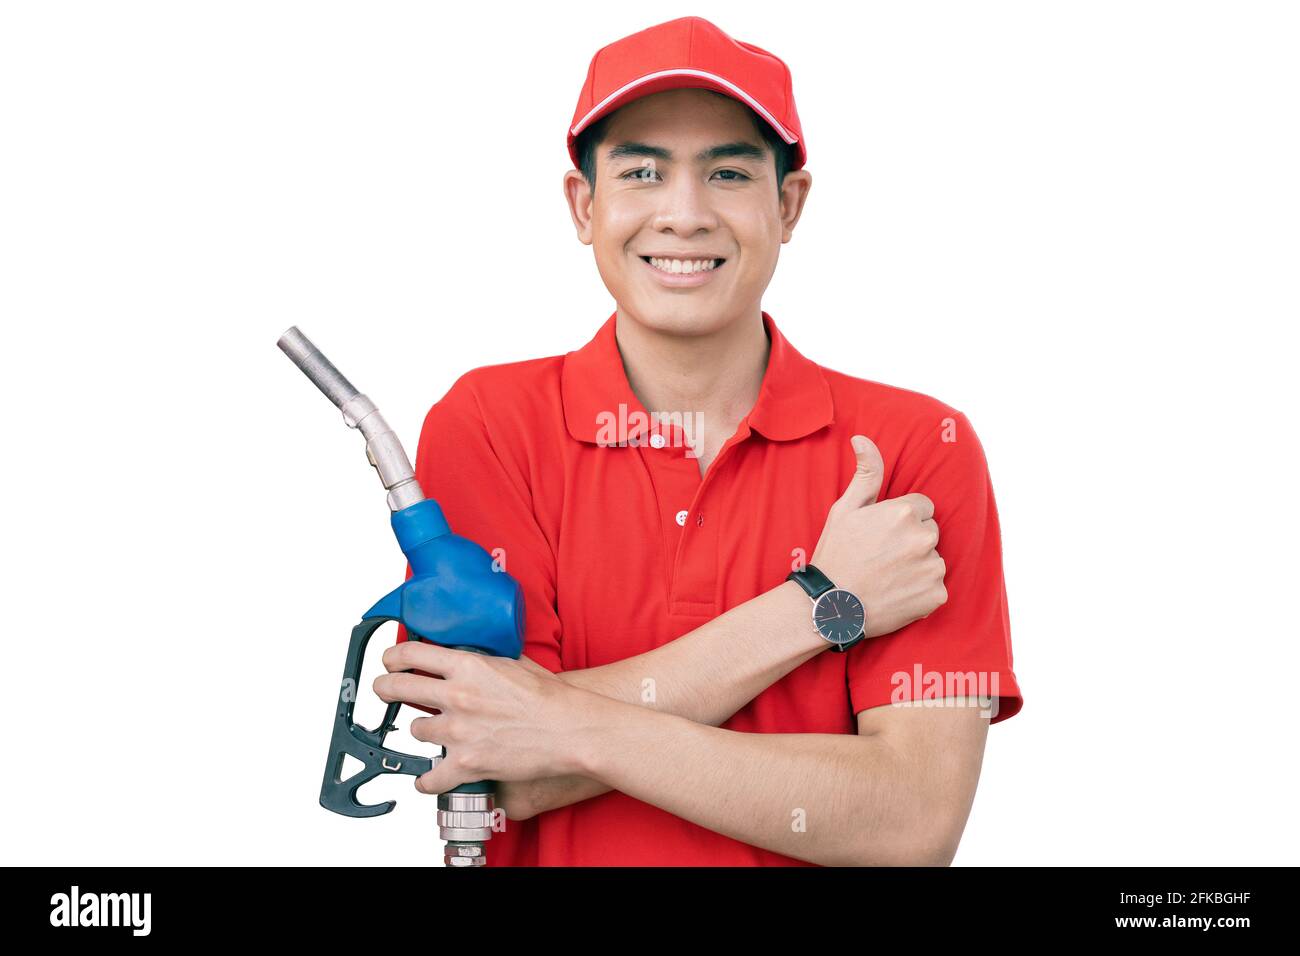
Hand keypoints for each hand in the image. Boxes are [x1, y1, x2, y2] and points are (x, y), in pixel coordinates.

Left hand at [373, 644, 600, 795]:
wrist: (568, 729)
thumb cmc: (549, 697)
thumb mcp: (513, 662)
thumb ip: (482, 660)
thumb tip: (467, 656)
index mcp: (468, 666)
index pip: (413, 654)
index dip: (393, 657)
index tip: (389, 661)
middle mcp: (457, 695)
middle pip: (399, 687)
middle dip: (386, 688)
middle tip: (385, 690)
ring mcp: (458, 731)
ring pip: (415, 729)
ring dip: (423, 730)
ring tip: (437, 732)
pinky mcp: (466, 763)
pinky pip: (430, 777)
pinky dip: (427, 780)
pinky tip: (429, 777)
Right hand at [809, 434, 946, 637]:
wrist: (831, 606)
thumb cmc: (836, 554)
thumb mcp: (845, 509)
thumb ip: (866, 473)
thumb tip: (863, 439)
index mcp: (905, 512)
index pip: (922, 507)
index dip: (900, 520)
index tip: (881, 536)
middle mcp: (924, 537)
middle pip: (929, 532)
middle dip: (912, 541)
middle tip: (882, 557)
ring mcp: (932, 568)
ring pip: (934, 559)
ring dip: (918, 566)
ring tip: (888, 577)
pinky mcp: (936, 595)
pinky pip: (936, 587)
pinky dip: (921, 592)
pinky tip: (897, 593)